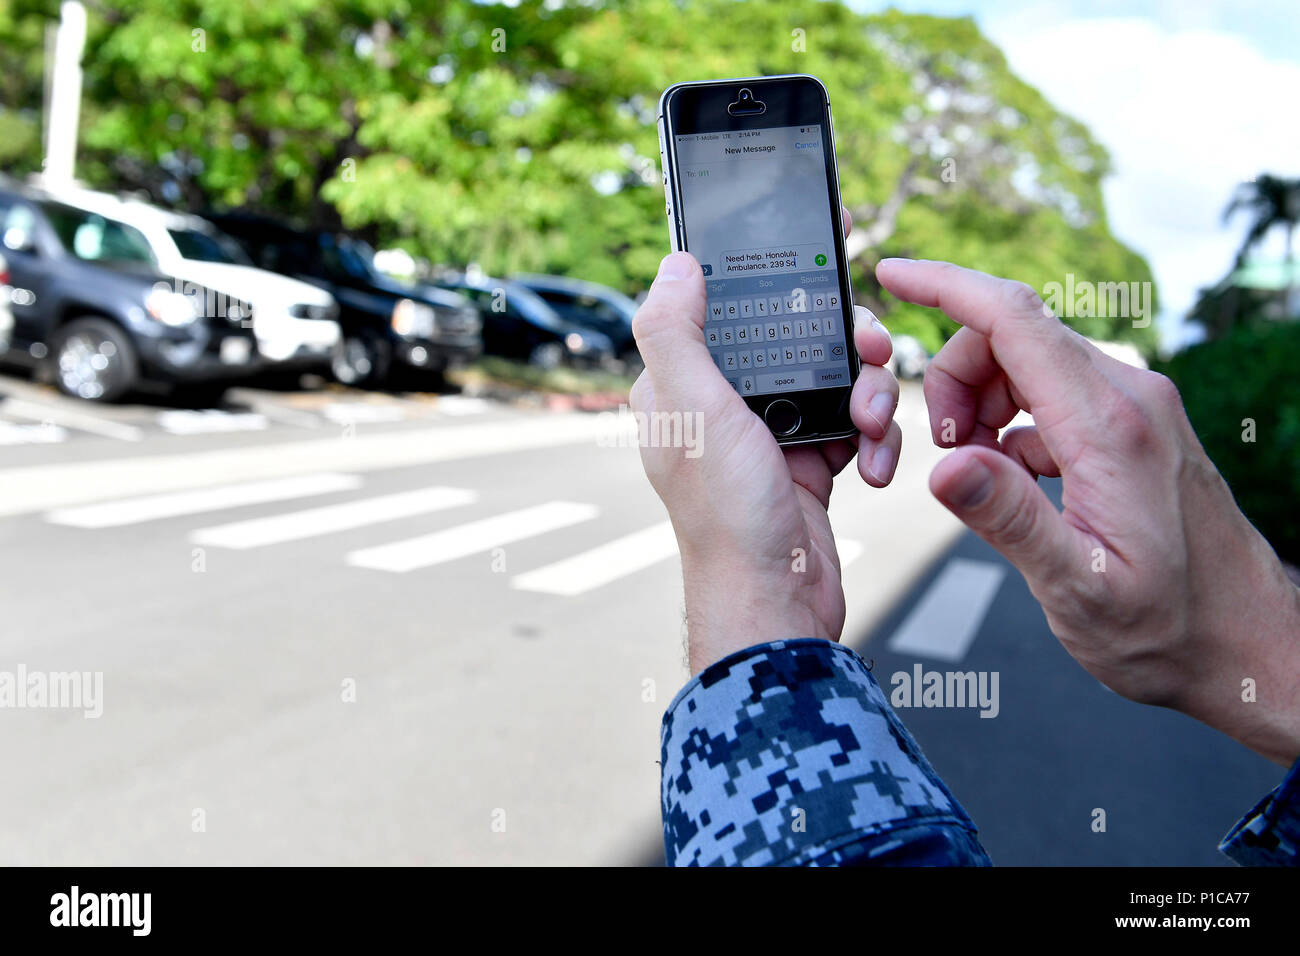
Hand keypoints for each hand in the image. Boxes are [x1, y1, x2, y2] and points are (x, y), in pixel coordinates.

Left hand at [631, 216, 897, 674]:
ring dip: (867, 394)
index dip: (771, 280)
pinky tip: (875, 462)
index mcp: (681, 384)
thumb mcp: (694, 409)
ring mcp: (769, 435)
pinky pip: (854, 423)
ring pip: (834, 376)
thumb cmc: (727, 514)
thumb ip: (675, 331)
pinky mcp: (810, 463)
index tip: (822, 257)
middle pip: (794, 336)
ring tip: (870, 425)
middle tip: (871, 349)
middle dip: (842, 344)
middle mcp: (722, 405)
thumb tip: (675, 263)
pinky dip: (873, 437)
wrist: (778, 602)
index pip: (725, 307)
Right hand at [878, 258, 1299, 765]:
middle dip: (956, 377)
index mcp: (1110, 427)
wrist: (1245, 640)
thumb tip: (946, 465)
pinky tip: (1013, 476)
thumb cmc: (1168, 626)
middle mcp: (1129, 398)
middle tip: (943, 451)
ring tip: (978, 471)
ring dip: (982, 400)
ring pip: (1031, 361)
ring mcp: (1137, 407)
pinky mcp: (1135, 425)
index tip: (893, 274)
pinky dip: (1013, 420)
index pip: (1015, 321)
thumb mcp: (1078, 590)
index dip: (946, 288)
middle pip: (1014, 335)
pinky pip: (1054, 393)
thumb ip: (1010, 521)